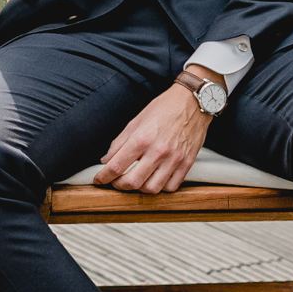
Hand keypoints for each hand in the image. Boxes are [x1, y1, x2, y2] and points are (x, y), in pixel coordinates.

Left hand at [94, 84, 211, 193]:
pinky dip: (160, 187)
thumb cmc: (165, 108)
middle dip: (119, 186)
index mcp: (142, 138)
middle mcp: (158, 151)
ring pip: (152, 189)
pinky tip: (155, 178)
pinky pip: (171, 187)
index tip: (99, 179)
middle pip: (133, 182)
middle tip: (116, 181)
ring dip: (139, 189)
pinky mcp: (187, 164)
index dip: (103, 176)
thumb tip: (106, 159)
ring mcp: (174, 159)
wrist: (193, 102)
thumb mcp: (136, 121)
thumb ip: (119, 142)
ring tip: (136, 180)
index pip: (116, 166)